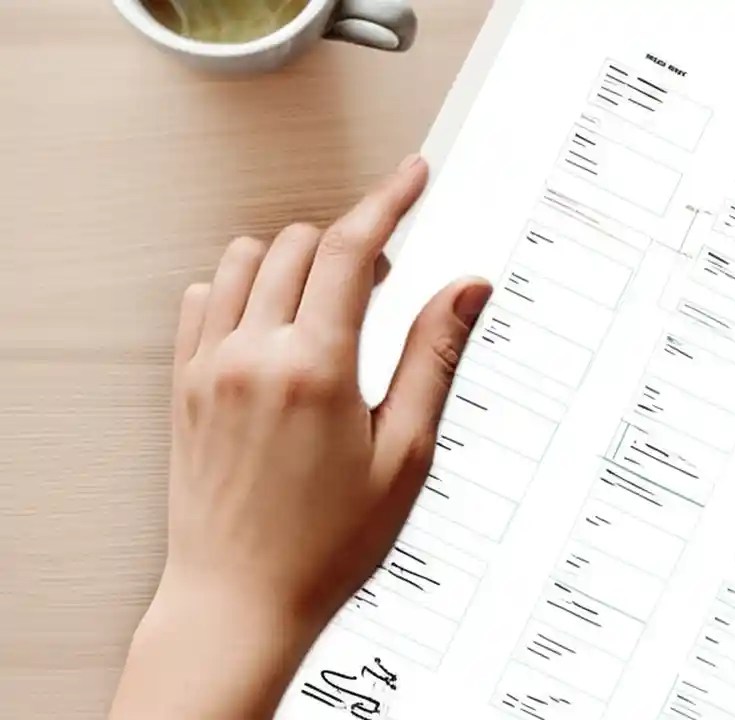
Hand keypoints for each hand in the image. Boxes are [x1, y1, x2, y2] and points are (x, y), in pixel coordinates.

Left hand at [111, 156, 491, 719]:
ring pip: (244, 259)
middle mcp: (253, 354)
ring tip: (328, 301)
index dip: (389, 202)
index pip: (352, 251)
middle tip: (386, 275)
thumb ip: (433, 359)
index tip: (413, 178)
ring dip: (292, 259)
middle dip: (351, 241)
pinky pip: (202, 298)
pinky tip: (270, 322)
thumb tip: (465, 290)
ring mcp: (209, 367)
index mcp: (315, 368)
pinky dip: (238, 287)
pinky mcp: (183, 386)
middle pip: (301, 244)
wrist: (238, 599)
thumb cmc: (327, 544)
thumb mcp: (404, 454)